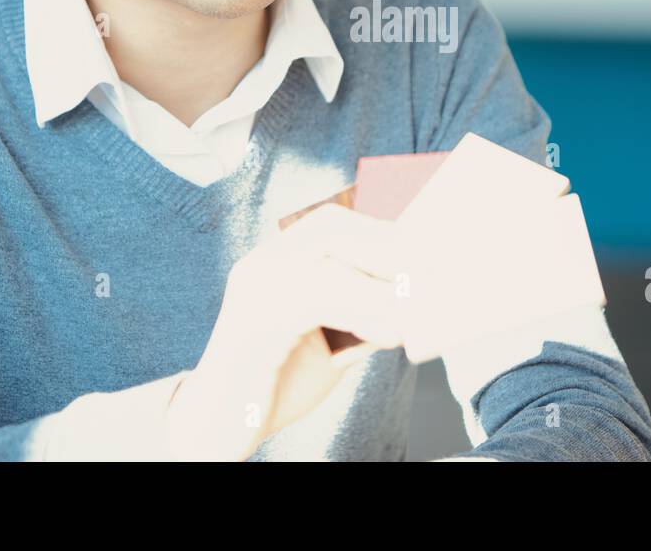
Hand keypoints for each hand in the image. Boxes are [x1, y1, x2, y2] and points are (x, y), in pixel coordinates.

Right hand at [165, 204, 403, 459]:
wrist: (220, 427)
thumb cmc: (278, 382)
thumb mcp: (333, 336)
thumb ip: (365, 308)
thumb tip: (420, 293)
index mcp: (277, 260)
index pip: (333, 223)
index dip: (383, 234)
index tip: (428, 255)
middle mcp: (261, 264)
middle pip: (330, 229)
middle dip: (387, 250)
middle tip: (429, 281)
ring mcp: (254, 287)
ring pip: (327, 261)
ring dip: (381, 286)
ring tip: (412, 317)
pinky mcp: (254, 319)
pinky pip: (317, 297)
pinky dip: (364, 310)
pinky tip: (389, 336)